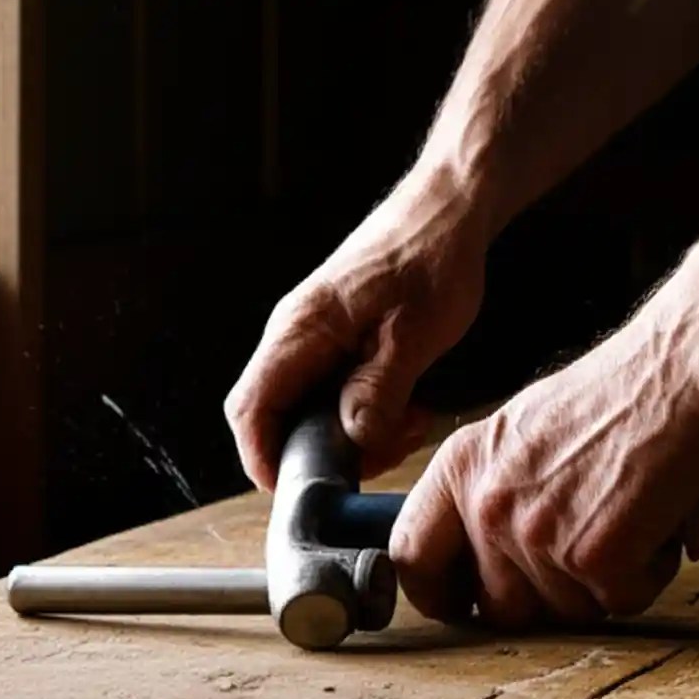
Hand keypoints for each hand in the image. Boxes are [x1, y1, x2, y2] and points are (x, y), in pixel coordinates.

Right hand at [225, 172, 491, 489]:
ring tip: (407, 424)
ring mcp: (313, 335)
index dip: (263, 459)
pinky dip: (362, 411)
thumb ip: (378, 390)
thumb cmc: (432, 257)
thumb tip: (352, 439)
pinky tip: (406, 407)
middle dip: (320, 452)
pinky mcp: (335, 336)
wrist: (449, 207)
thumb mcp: (415, 334)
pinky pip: (330, 390)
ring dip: (350, 432)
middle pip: (273, 416)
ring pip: (306, 407)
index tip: (302, 491)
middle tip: (381, 451)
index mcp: (300, 329)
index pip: (250, 409)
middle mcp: (294, 333)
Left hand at [389, 329, 698, 626]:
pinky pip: (619, 604)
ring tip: (625, 517)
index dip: (436, 594)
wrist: (675, 376)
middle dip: (543, 596)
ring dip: (602, 583)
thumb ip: (488, 494)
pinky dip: (647, 575)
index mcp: (460, 468)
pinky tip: (653, 524)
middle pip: (498, 607)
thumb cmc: (611, 399)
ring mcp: (536, 535)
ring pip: (565, 612)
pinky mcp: (593, 559)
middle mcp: (486, 505)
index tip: (462, 604)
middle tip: (582, 551)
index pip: (411, 556)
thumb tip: (479, 564)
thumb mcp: (517, 435)